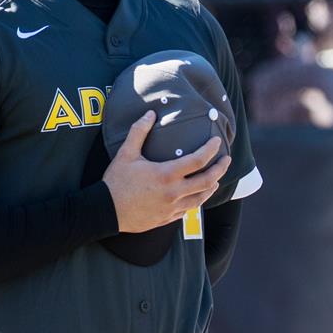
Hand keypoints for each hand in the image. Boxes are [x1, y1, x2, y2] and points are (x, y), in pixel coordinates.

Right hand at [103, 111, 230, 231]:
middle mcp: (174, 193)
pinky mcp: (166, 218)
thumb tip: (150, 114)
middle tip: (226, 161)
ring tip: (215, 180)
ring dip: (211, 187)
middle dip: (220, 170)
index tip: (217, 141)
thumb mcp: (126, 154)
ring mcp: (171, 208)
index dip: (211, 149)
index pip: (198, 160)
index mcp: (166, 175)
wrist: (106, 211)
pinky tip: (195, 196)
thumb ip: (139, 132)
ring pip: (200, 199)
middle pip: (207, 181)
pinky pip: (187, 211)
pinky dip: (195, 201)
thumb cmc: (116, 182)